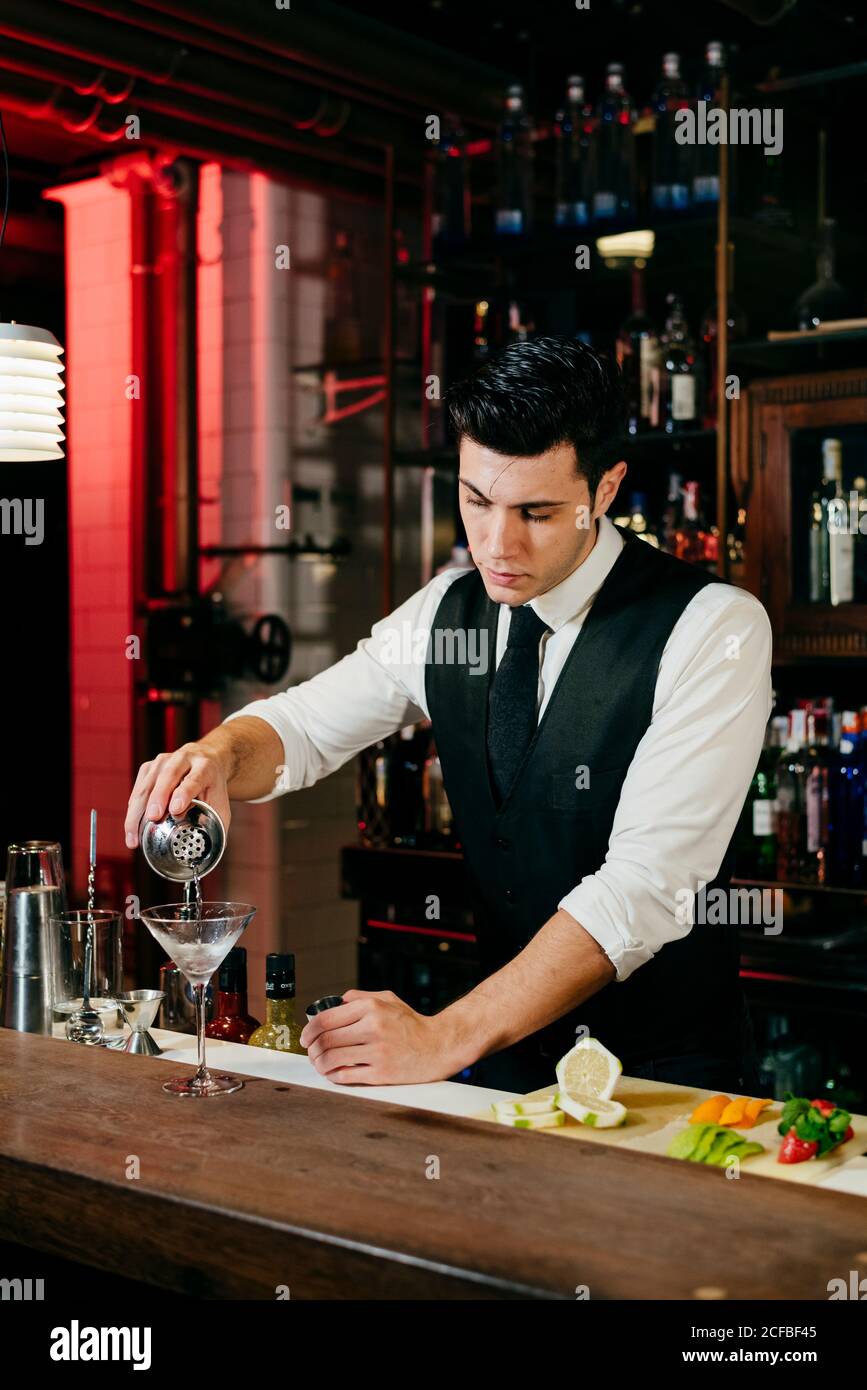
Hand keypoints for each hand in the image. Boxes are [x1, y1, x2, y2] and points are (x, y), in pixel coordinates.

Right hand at [124, 742, 231, 847]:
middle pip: (168, 777)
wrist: (206, 759)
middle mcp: (183, 759)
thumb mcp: (221, 801)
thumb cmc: (212, 787)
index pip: (193, 780)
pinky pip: (138, 787)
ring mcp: (163, 761)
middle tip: (152, 818)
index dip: (184, 793)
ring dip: (138, 808)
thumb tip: (215, 851)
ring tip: (133, 834)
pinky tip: (131, 825)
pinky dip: (133, 807)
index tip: (176, 809)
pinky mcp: (149, 766)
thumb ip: (218, 822)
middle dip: (158, 798)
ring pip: (148, 783)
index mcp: (205, 768)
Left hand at [299, 989, 457, 1085]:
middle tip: (311, 1053)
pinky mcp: (382, 1073)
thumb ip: (359, 998)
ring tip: (320, 1064)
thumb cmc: (411, 1023)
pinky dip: (333, 1076)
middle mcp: (373, 1027)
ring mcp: (377, 1051)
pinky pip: (346, 1076)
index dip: (309, 1030)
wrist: (438, 1046)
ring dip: (319, 1064)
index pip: (326, 1019)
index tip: (306, 1038)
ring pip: (332, 1059)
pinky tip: (333, 1074)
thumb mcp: (387, 999)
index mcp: (370, 1008)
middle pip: (326, 1040)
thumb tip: (333, 1003)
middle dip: (312, 1049)